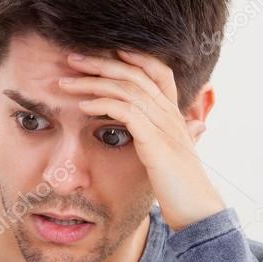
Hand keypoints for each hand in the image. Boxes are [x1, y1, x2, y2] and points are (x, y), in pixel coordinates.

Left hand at [59, 49, 226, 231]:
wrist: (196, 210)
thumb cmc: (180, 186)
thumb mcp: (170, 154)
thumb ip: (167, 136)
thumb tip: (183, 127)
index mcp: (174, 113)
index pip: (158, 71)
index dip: (134, 57)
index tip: (103, 51)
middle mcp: (171, 113)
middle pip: (134, 74)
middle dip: (101, 63)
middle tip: (71, 58)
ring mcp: (165, 125)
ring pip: (126, 89)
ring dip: (92, 82)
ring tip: (66, 82)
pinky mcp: (155, 142)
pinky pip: (126, 112)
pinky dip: (103, 105)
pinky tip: (83, 106)